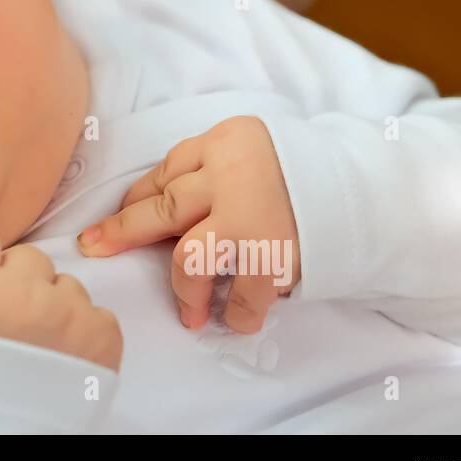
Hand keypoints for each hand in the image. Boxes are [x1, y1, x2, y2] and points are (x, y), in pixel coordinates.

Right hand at [0, 225, 122, 371]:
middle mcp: (19, 288)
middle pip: (28, 257)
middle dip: (22, 282)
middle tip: (13, 319)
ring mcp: (66, 309)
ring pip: (66, 284)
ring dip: (56, 307)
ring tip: (42, 347)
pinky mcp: (101, 334)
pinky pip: (98, 314)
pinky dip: (86, 333)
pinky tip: (67, 360)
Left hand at [76, 116, 299, 333]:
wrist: (365, 187)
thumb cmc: (294, 171)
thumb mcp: (245, 149)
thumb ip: (202, 170)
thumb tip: (143, 206)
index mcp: (224, 141)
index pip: (165, 172)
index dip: (134, 201)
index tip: (108, 223)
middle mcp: (233, 174)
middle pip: (164, 209)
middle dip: (124, 233)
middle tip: (96, 249)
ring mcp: (254, 215)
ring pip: (191, 257)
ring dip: (184, 289)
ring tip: (189, 313)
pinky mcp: (278, 252)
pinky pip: (242, 291)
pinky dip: (237, 311)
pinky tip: (234, 319)